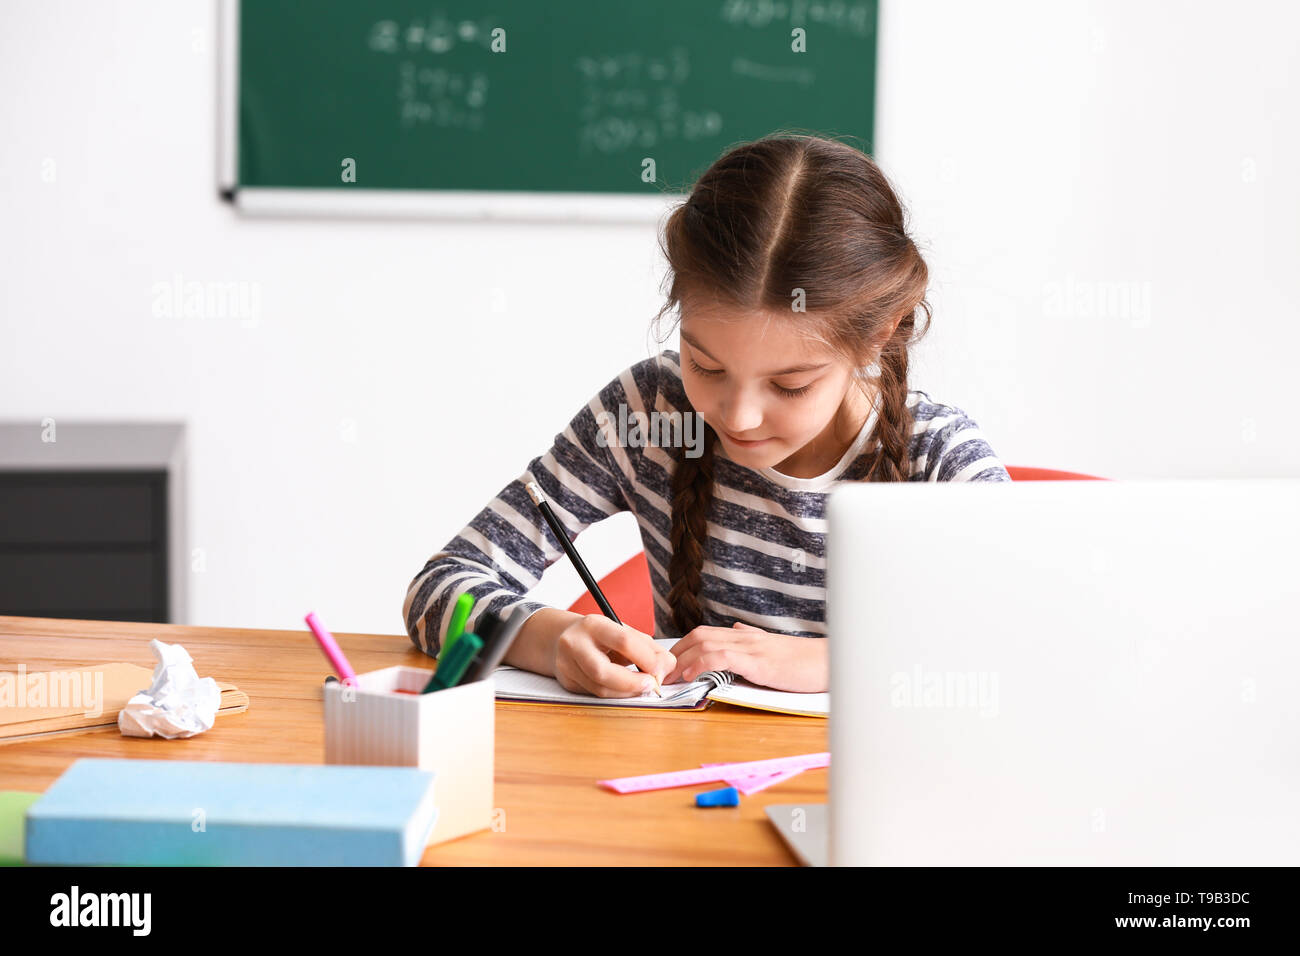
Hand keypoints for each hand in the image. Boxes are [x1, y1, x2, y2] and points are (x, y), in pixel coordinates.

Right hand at [551, 615, 675, 697]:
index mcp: (593, 625)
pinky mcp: (568, 683)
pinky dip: (616, 695)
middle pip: (603, 671)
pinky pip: (596, 695)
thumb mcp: (622, 632)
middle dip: (632, 683)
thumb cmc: (600, 635)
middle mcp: (575, 644)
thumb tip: (668, 667)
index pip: (623, 641)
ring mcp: (567, 665)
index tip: (660, 670)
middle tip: (651, 686)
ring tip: (641, 688)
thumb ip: (648, 648)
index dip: (646, 659)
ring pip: (599, 688)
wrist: (561, 638)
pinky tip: (625, 689)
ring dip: (626, 692)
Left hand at [662, 621, 828, 692]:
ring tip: (666, 678)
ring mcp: (752, 648)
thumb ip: (752, 639)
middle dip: (674, 654)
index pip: (704, 634)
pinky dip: (702, 665)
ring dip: (681, 661)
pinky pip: (724, 658)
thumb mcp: (773, 648)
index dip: (681, 648)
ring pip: (706, 645)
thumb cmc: (804, 661)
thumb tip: (736, 630)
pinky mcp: (760, 663)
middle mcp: (745, 638)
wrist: (831, 663)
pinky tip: (690, 676)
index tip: (665, 665)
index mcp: (746, 636)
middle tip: (657, 674)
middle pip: (698, 636)